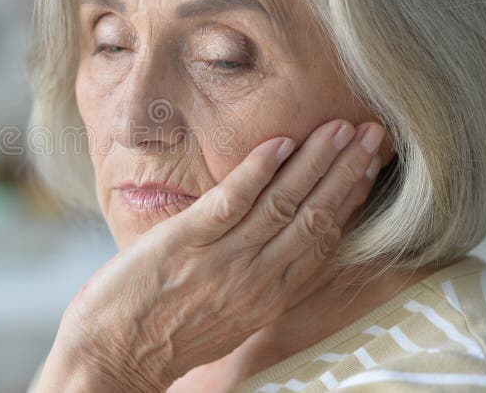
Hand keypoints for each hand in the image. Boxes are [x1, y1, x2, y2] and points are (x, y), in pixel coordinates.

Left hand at [36, 119, 385, 392]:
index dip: (350, 199)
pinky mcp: (185, 243)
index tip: (369, 167)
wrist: (114, 357)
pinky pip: (231, 202)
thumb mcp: (228, 314)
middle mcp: (257, 280)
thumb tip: (274, 244)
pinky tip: (280, 143)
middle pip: (315, 217)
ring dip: (315, 162)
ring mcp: (222, 260)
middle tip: (371, 133)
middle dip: (346, 171)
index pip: (323, 239)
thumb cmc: (167, 335)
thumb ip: (256, 279)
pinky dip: (258, 171)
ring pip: (282, 203)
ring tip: (339, 128)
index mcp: (269, 297)